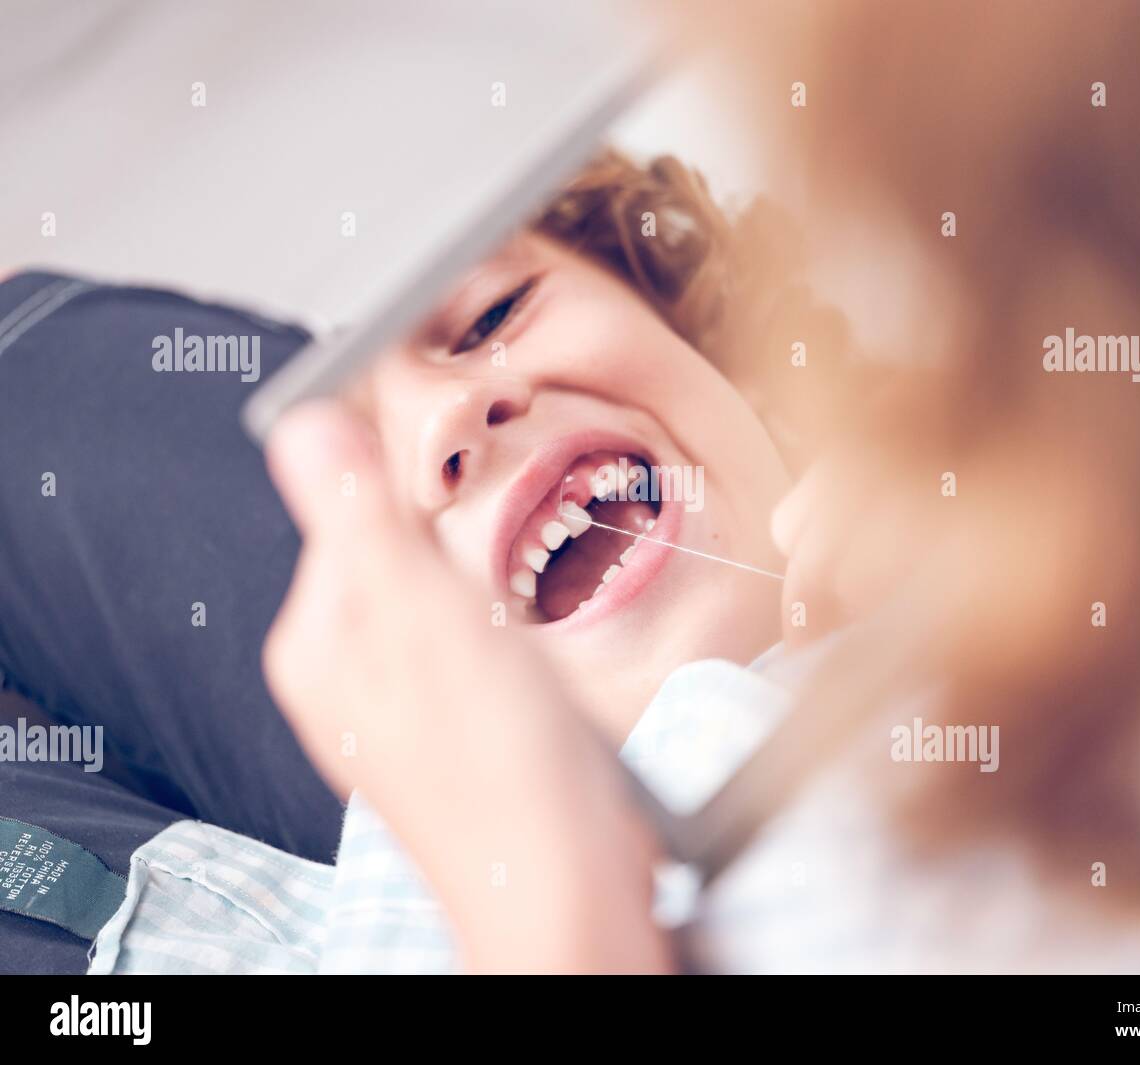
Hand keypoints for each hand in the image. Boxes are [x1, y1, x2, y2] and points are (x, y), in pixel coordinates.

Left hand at [262, 400, 671, 972]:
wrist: (568, 885)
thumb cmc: (503, 769)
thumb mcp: (427, 617)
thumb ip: (362, 520)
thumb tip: (305, 426)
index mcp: (319, 640)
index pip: (343, 507)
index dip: (407, 480)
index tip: (457, 475)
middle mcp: (347, 674)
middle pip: (395, 550)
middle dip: (450, 539)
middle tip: (494, 578)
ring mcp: (401, 705)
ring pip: (439, 594)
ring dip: (483, 587)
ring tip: (513, 631)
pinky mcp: (454, 725)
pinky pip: (470, 642)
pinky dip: (503, 632)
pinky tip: (526, 665)